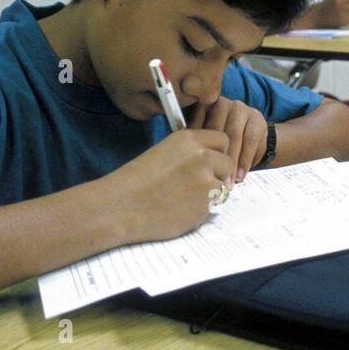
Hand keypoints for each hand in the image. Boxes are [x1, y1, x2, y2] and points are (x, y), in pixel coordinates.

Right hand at [109, 129, 233, 243]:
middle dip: (217, 174)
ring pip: (222, 186)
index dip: (217, 152)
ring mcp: (206, 181)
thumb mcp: (165, 152)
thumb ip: (190, 153)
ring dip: (209, 193)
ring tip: (183, 198)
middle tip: (197, 184)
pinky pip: (213, 206)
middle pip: (227, 163)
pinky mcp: (205, 205)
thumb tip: (211, 160)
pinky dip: (201, 209)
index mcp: (188, 139)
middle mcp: (201, 156)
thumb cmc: (136, 181)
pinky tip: (180, 210)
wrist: (121, 206)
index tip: (209, 162)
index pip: (222, 140)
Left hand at [187, 96, 267, 183]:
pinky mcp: (257, 119)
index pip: (197, 124)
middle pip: (217, 131)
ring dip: (231, 162)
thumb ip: (195, 144)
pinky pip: (250, 140)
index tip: (196, 168)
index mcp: (203, 106)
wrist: (249, 137)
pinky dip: (245, 160)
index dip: (198, 147)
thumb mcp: (205, 140)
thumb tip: (182, 162)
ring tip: (228, 182)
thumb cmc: (220, 143)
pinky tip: (240, 175)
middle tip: (213, 179)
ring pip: (234, 136)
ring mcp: (241, 109)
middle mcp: (222, 104)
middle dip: (216, 158)